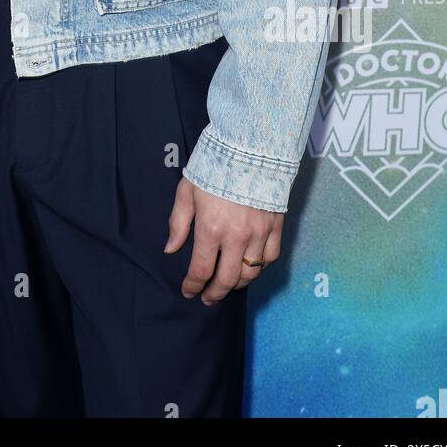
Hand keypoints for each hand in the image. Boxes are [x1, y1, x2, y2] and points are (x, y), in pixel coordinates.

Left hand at [165, 177, 282, 304]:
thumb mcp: (187, 191)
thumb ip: (178, 222)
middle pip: (228, 280)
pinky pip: (269, 258)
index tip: (189, 291)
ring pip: (250, 273)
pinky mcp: (275, 227)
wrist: (249, 148)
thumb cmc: (213, 167)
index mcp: (210, 228)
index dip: (193, 286)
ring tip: (228, 285)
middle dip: (215, 293)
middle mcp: (236, 236)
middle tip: (208, 298)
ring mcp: (259, 233)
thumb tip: (170, 249)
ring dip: (237, 284)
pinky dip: (259, 268)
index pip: (201, 270)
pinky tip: (250, 267)